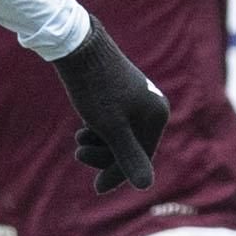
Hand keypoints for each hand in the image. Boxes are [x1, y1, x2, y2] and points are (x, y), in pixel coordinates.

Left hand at [51, 23, 169, 191]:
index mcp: (157, 115)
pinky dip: (98, 129)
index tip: (96, 188)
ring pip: (119, 135)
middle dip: (104, 155)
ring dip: (98, 143)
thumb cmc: (96, 89)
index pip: (141, 157)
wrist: (79, 47)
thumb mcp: (111, 128)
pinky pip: (113, 122)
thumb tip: (145, 186)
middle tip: (78, 153)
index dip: (118, 174)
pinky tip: (84, 127)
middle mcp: (152, 107)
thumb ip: (128, 156)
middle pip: (130, 147)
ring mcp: (137, 100)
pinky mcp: (121, 94)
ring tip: (79, 138)